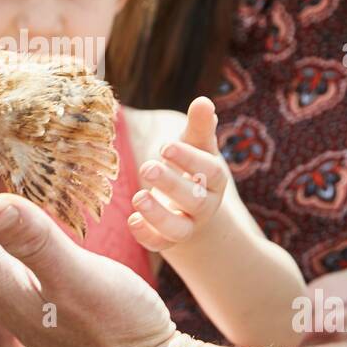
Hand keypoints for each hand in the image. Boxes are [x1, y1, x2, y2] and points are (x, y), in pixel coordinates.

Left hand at [128, 96, 228, 251]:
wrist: (189, 202)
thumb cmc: (192, 165)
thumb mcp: (196, 145)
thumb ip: (199, 126)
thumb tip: (204, 101)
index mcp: (215, 179)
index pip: (209, 171)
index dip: (189, 160)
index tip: (165, 146)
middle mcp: (205, 205)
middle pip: (195, 200)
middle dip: (171, 184)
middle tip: (147, 167)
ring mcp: (187, 225)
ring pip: (178, 228)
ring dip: (158, 215)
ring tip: (138, 198)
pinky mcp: (167, 239)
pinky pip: (160, 244)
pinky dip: (146, 235)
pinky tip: (131, 220)